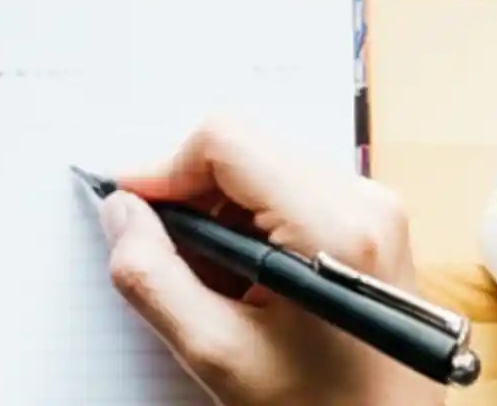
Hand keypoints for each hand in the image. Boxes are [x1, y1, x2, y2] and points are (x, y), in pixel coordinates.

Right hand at [99, 121, 446, 405]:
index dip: (165, 170)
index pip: (226, 142)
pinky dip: (250, 226)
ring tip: (214, 284)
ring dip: (219, 215)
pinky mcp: (371, 223)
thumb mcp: (218, 354)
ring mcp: (374, 208)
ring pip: (262, 168)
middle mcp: (364, 200)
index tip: (132, 210)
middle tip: (169, 258)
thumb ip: (153, 277)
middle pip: (244, 150)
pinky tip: (245, 283)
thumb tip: (122, 212)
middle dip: (192, 197)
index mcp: (334, 224)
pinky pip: (289, 192)